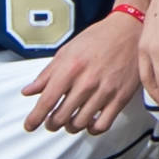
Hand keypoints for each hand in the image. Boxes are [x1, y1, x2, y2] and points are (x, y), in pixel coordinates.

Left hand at [21, 9, 147, 133]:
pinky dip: (92, 129)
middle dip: (52, 123)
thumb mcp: (67, 50)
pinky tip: (89, 122)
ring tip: (69, 120)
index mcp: (71, 67)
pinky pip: (102, 125)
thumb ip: (47, 73)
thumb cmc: (99, 38)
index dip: (35, 118)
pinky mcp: (120, 97)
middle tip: (51, 121)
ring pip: (80, 124)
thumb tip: (28, 91)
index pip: (47, 101)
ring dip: (70, 126)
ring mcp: (105, 90)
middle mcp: (87, 81)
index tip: (30, 125)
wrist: (130, 29)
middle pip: (61, 117)